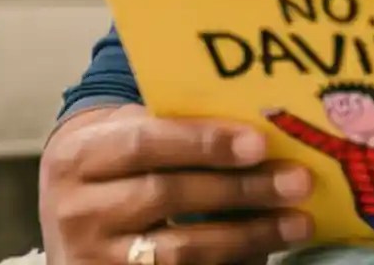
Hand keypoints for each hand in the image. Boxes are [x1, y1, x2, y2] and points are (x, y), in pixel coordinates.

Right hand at [40, 104, 314, 264]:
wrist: (75, 213)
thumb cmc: (125, 163)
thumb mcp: (131, 134)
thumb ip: (180, 127)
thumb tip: (266, 123)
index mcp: (82, 155)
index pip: (145, 143)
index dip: (205, 143)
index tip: (260, 143)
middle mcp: (78, 210)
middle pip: (168, 196)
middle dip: (242, 189)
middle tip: (299, 181)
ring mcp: (94, 257)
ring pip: (180, 250)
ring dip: (249, 235)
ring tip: (299, 222)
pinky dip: (233, 263)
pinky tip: (267, 250)